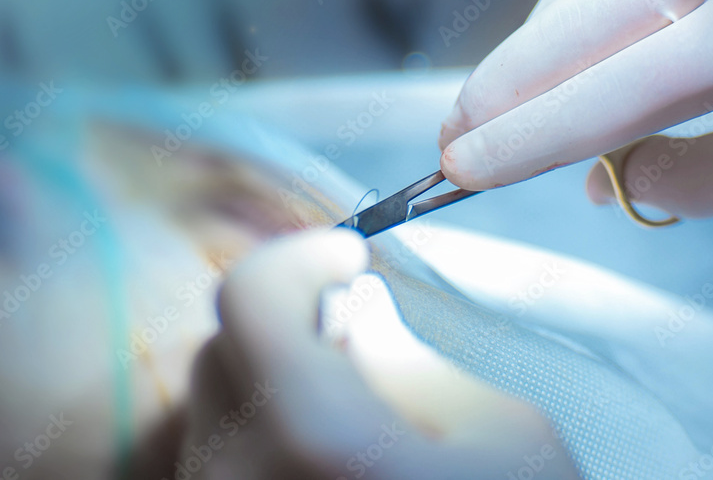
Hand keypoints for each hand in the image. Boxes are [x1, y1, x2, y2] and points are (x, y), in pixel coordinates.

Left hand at [180, 229, 578, 478]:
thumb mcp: (501, 435)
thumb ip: (412, 358)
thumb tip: (355, 315)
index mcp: (313, 436)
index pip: (250, 295)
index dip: (300, 256)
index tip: (348, 257)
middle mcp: (235, 479)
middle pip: (222, 346)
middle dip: (289, 319)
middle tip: (356, 328)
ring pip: (211, 406)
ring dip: (270, 378)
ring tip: (348, 407)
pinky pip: (215, 461)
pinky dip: (258, 434)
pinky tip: (323, 462)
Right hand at [438, 0, 712, 217]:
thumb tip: (612, 180)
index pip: (605, 99)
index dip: (523, 141)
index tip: (466, 168)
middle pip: (566, 30)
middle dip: (496, 92)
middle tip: (453, 137)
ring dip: (529, 52)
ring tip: (498, 105)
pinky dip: (574, 6)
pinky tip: (564, 43)